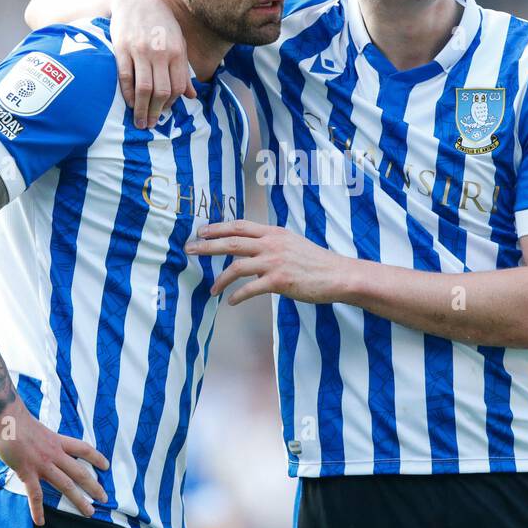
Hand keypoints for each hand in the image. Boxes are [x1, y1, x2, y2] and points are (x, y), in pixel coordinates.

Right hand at [0, 398, 109, 525]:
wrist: (5, 417)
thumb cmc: (17, 421)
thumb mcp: (39, 430)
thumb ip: (44, 441)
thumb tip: (42, 446)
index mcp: (57, 441)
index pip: (83, 449)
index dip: (96, 457)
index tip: (107, 466)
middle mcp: (54, 453)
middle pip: (80, 471)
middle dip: (94, 486)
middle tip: (104, 498)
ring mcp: (42, 464)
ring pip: (66, 485)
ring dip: (79, 500)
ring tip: (89, 512)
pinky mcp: (27, 472)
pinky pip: (35, 494)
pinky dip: (37, 510)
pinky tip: (40, 522)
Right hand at [110, 0, 192, 127]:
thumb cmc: (160, 21)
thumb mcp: (178, 42)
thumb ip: (183, 70)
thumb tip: (192, 96)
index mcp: (177, 51)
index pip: (178, 87)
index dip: (172, 104)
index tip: (164, 112)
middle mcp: (161, 52)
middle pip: (161, 91)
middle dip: (156, 112)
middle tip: (150, 124)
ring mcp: (140, 51)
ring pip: (143, 88)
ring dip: (141, 109)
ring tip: (139, 121)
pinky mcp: (122, 49)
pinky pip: (125, 77)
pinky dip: (127, 94)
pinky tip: (129, 102)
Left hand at [185, 220, 350, 305]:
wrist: (338, 275)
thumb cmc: (316, 262)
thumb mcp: (292, 244)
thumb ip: (271, 245)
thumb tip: (252, 255)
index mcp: (274, 233)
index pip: (240, 226)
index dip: (218, 227)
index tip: (201, 231)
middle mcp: (272, 244)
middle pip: (232, 242)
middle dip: (207, 246)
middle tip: (190, 249)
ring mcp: (275, 262)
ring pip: (237, 267)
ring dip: (220, 279)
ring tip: (210, 289)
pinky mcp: (279, 281)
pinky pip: (250, 289)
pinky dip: (237, 296)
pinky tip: (231, 302)